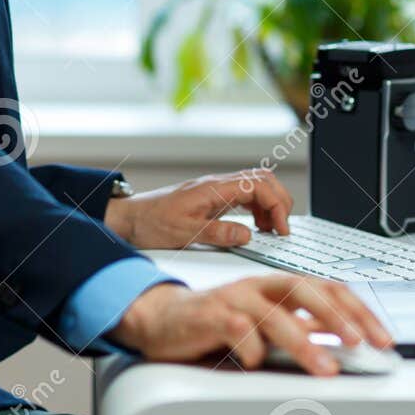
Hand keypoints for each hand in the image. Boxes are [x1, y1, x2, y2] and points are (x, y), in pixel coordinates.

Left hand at [104, 169, 292, 249]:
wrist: (131, 218)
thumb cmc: (152, 222)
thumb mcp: (185, 233)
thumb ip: (218, 233)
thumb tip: (247, 235)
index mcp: (214, 188)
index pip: (259, 186)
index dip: (277, 205)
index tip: (281, 229)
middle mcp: (218, 184)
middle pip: (264, 179)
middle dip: (280, 201)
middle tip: (283, 229)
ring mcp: (217, 190)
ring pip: (256, 185)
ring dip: (270, 205)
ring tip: (270, 230)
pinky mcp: (214, 198)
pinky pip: (245, 195)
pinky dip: (258, 209)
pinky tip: (255, 227)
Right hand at [111, 275, 393, 375]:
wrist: (162, 318)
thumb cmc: (217, 322)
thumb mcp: (266, 325)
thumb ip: (300, 329)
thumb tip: (342, 344)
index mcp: (279, 287)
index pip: (328, 289)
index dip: (359, 310)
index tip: (381, 337)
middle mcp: (260, 286)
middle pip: (305, 290)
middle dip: (337, 316)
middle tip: (359, 342)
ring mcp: (235, 297)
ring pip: (274, 313)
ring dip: (303, 341)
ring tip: (324, 366)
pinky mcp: (210, 315)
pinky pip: (234, 326)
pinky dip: (249, 345)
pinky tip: (257, 362)